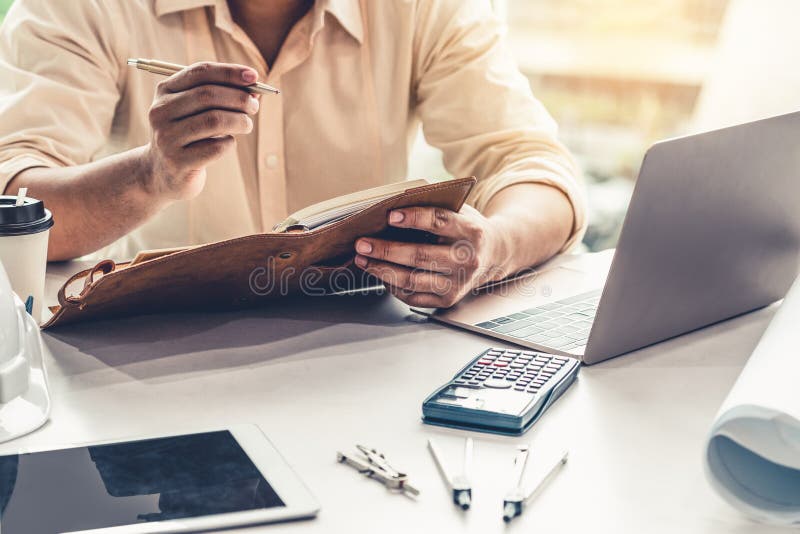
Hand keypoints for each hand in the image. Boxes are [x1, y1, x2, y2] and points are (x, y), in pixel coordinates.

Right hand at [143, 61, 260, 199]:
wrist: (162, 173)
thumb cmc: (189, 135)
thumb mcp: (198, 111)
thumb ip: (221, 97)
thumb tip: (255, 90)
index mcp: (165, 91)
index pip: (200, 72)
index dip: (229, 72)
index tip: (254, 76)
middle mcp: (161, 111)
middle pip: (208, 95)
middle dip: (239, 98)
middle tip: (254, 106)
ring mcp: (167, 137)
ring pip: (214, 120)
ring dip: (239, 121)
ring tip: (247, 125)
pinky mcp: (178, 161)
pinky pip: (216, 147)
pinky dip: (230, 143)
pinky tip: (227, 143)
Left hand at [353, 204, 509, 307]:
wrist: (493, 256)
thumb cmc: (466, 230)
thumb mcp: (459, 211)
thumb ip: (433, 205)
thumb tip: (392, 203)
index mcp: (471, 232)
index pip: (440, 222)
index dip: (414, 218)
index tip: (390, 215)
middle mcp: (467, 260)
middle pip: (421, 256)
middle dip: (386, 250)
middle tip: (362, 243)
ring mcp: (458, 283)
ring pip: (413, 279)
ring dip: (382, 270)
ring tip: (363, 260)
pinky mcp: (448, 299)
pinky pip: (413, 296)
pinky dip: (391, 285)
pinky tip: (379, 273)